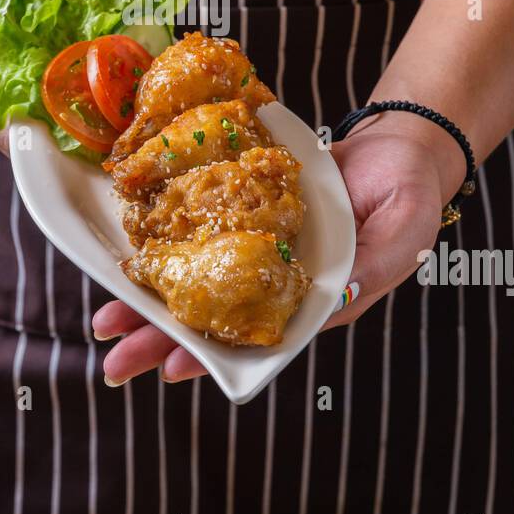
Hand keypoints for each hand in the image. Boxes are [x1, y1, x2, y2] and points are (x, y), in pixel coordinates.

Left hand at [91, 111, 462, 382]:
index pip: (257, 341)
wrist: (397, 145)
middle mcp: (278, 283)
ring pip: (196, 283)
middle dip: (162, 340)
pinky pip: (202, 236)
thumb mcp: (402, 233)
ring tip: (106, 322)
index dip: (216, 356)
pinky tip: (130, 262)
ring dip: (151, 302)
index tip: (174, 368)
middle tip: (113, 360)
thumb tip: (333, 300)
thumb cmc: (408, 194)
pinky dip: (167, 249)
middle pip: (213, 321)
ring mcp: (258, 250)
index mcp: (316, 301)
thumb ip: (372, 268)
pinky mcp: (246, 214)